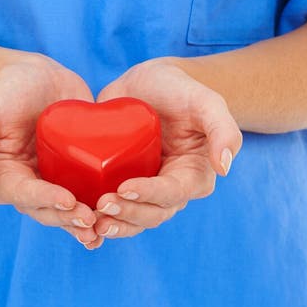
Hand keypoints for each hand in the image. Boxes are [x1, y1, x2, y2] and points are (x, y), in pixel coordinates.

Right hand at [0, 53, 104, 248]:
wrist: (37, 74)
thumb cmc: (4, 91)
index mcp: (2, 178)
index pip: (25, 194)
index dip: (46, 200)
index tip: (68, 201)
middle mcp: (28, 186)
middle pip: (48, 210)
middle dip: (69, 218)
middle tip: (91, 220)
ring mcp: (53, 180)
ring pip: (68, 210)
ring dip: (84, 223)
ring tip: (103, 227)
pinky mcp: (76, 171)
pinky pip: (88, 193)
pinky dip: (101, 207)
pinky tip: (119, 216)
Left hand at [91, 57, 242, 241]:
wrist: (150, 81)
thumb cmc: (181, 89)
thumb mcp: (206, 101)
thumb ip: (223, 129)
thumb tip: (225, 168)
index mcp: (194, 175)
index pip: (172, 194)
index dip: (149, 195)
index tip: (124, 188)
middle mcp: (170, 189)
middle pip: (151, 214)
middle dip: (127, 214)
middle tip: (101, 203)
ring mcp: (145, 188)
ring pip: (132, 219)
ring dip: (113, 224)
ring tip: (90, 217)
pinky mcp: (121, 182)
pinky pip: (113, 208)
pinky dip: (100, 218)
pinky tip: (81, 218)